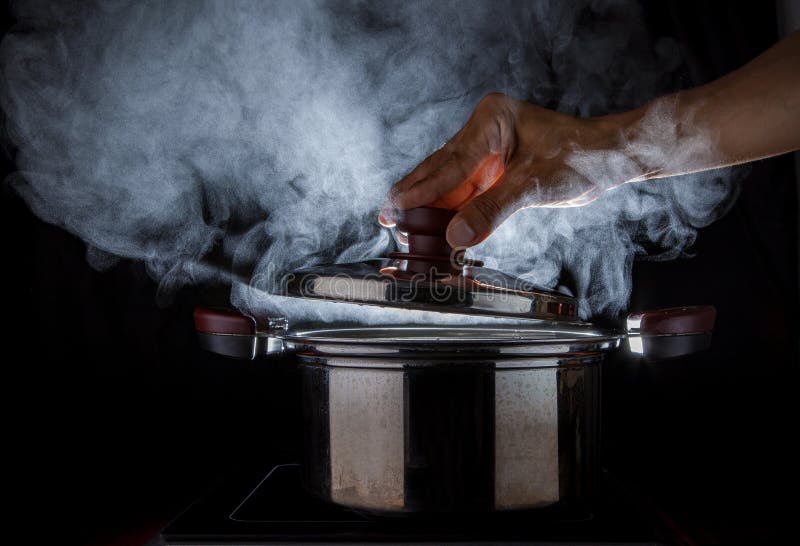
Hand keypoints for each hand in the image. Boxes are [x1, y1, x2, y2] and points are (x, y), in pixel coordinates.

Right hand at [378, 93, 632, 247]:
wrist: (607, 159)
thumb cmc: (580, 159)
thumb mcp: (534, 185)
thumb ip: (493, 209)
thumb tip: (456, 236)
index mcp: (491, 119)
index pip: (449, 162)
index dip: (421, 191)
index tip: (394, 209)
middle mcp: (484, 130)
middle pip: (440, 168)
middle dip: (414, 195)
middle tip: (386, 218)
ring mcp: (487, 149)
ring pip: (447, 180)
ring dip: (427, 204)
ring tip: (397, 223)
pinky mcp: (492, 166)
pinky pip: (463, 189)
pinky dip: (448, 209)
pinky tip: (430, 224)